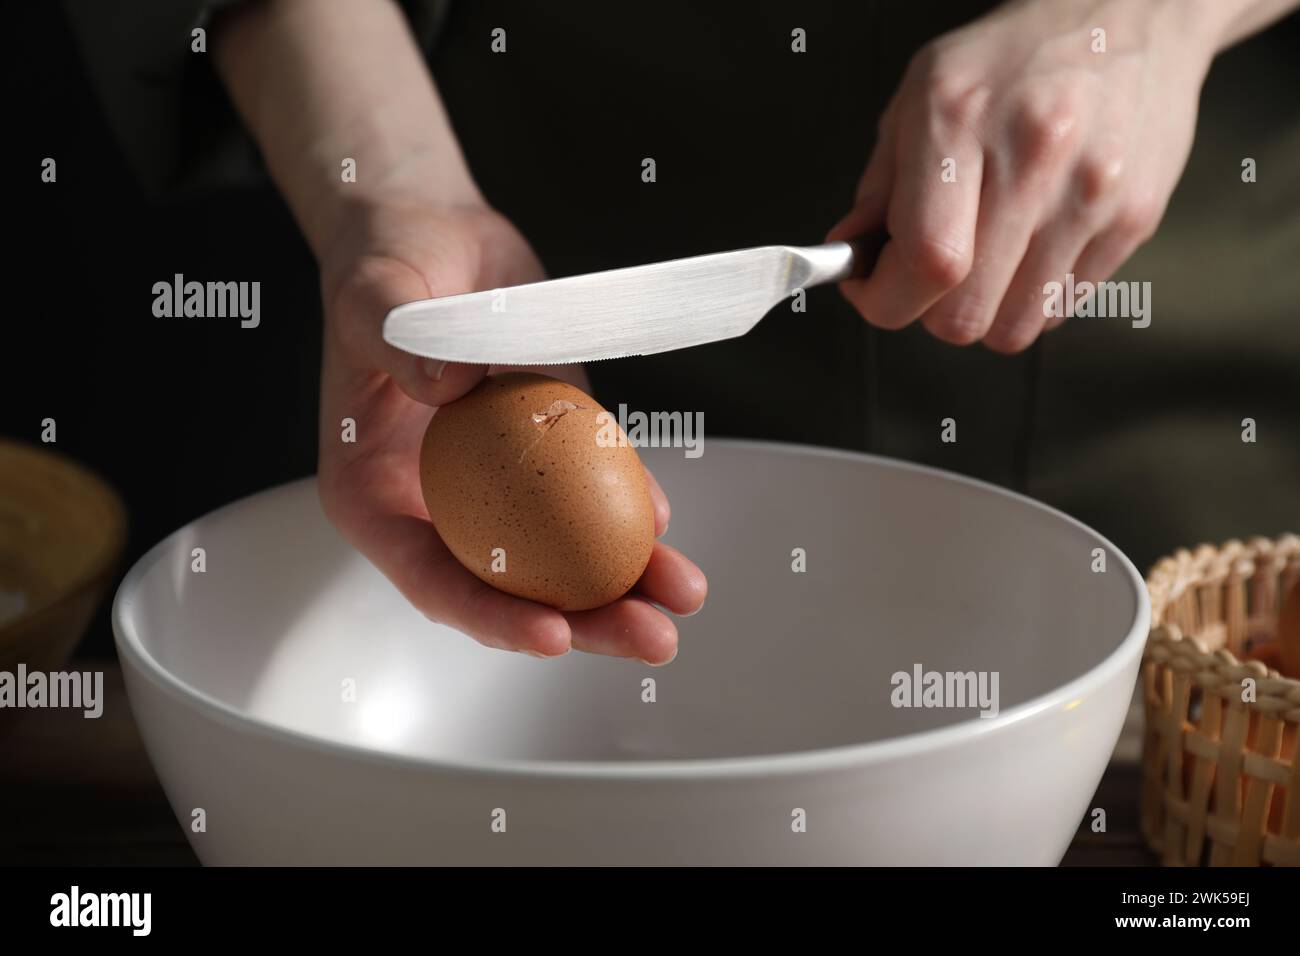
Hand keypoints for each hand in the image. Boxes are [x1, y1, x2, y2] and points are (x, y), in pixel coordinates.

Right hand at [315, 202, 706, 661]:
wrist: (437, 238)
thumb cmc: (386, 267)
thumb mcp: (377, 298)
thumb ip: (400, 342)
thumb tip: (446, 388)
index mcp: (378, 495)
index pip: (432, 578)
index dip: (491, 616)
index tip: (551, 633)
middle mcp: (439, 505)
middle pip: (511, 588)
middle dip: (584, 622)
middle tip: (651, 637)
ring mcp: (499, 485)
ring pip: (561, 555)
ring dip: (625, 583)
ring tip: (683, 595)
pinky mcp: (546, 451)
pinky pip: (590, 495)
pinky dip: (630, 515)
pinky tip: (667, 526)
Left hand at [829, 0, 1214, 351]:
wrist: (1128, 15)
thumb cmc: (1015, 57)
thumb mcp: (922, 93)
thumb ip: (880, 183)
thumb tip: (852, 252)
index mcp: (961, 120)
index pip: (926, 261)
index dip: (885, 298)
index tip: (872, 288)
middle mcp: (1034, 157)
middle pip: (965, 313)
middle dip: (929, 310)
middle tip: (928, 273)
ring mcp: (1092, 194)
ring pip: (1014, 328)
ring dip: (984, 312)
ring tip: (982, 261)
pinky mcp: (1134, 219)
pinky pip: (1060, 307)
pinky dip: (1031, 296)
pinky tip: (1027, 247)